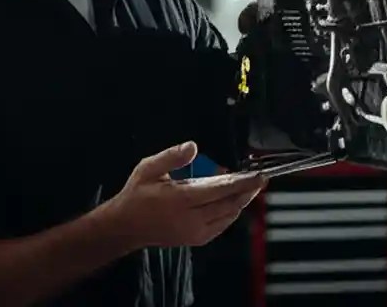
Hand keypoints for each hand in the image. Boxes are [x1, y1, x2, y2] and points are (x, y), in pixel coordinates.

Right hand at [99, 141, 265, 248]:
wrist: (125, 227)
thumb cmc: (137, 195)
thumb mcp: (148, 169)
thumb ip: (171, 157)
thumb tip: (193, 146)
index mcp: (179, 199)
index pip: (218, 190)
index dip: (241, 182)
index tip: (257, 175)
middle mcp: (190, 219)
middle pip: (228, 204)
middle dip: (247, 191)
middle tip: (261, 179)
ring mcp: (194, 232)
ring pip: (228, 216)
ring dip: (241, 202)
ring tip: (251, 187)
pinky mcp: (196, 240)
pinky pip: (221, 225)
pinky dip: (231, 213)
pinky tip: (235, 202)